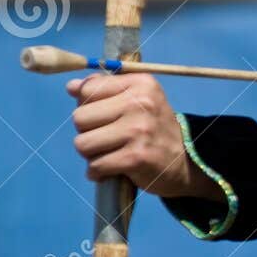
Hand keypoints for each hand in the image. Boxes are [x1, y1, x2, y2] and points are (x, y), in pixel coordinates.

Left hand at [66, 72, 222, 201]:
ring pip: (83, 143)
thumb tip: (71, 87)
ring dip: (91, 154)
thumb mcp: (137, 100)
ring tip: (110, 154)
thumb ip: (104, 90)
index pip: (88, 90)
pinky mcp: (136, 158)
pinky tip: (111, 170)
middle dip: (87, 132)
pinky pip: (95, 166)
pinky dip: (98, 172)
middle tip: (108, 139)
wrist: (185, 162)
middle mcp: (141, 103)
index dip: (87, 106)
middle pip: (79, 118)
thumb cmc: (154, 129)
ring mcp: (138, 131)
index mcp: (141, 84)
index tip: (104, 117)